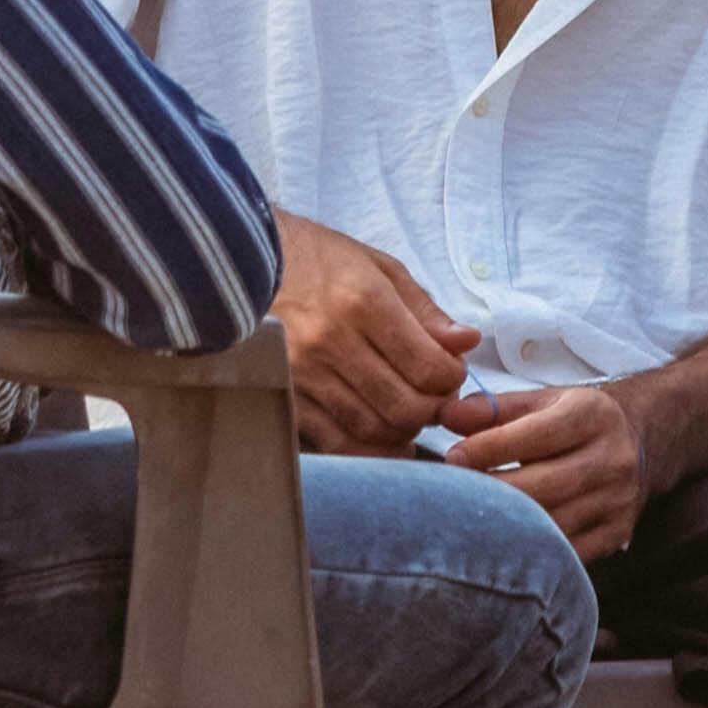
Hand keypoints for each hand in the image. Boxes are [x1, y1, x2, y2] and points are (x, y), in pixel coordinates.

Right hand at [274, 213, 479, 451]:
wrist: (240, 261)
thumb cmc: (317, 259)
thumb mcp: (378, 268)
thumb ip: (424, 310)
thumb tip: (466, 342)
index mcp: (363, 301)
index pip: (429, 367)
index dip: (452, 378)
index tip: (450, 372)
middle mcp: (332, 341)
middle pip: (404, 405)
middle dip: (431, 409)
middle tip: (433, 398)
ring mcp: (303, 373)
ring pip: (372, 428)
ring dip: (401, 430)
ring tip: (406, 411)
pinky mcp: (284, 395)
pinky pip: (334, 441)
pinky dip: (365, 448)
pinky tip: (380, 437)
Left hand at [445, 383, 647, 559]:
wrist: (637, 445)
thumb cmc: (574, 422)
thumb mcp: (541, 402)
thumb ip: (493, 408)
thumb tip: (447, 413)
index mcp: (591, 414)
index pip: (535, 434)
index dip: (489, 448)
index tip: (453, 458)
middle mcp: (610, 458)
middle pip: (545, 485)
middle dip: (494, 491)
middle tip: (453, 494)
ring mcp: (616, 500)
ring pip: (555, 523)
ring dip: (508, 525)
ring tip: (470, 520)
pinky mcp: (615, 533)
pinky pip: (567, 553)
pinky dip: (533, 552)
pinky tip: (502, 543)